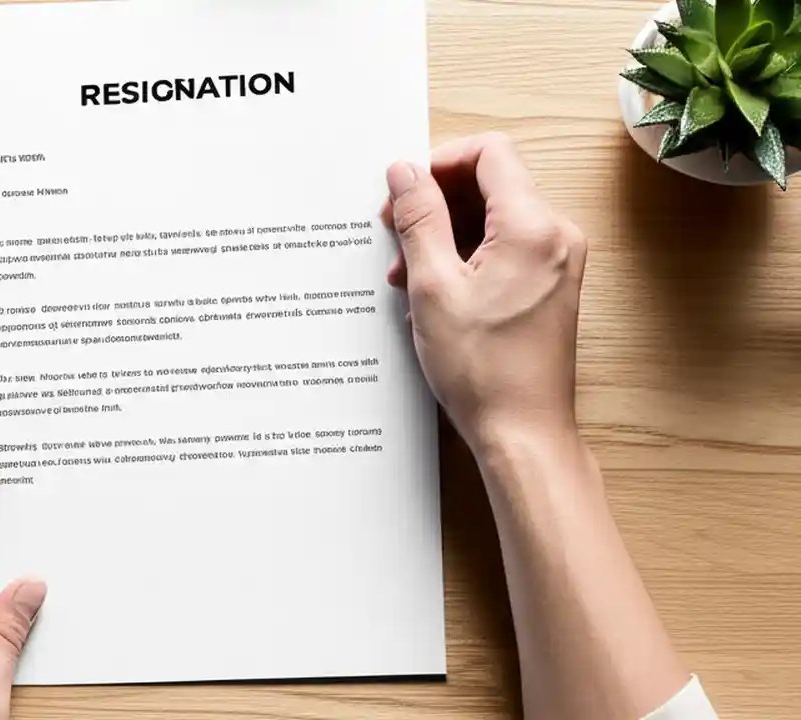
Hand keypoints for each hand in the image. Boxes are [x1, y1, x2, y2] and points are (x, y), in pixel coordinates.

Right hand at [382, 133, 586, 451]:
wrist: (522, 431)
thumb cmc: (483, 370)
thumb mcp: (433, 286)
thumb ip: (418, 219)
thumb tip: (404, 171)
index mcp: (532, 227)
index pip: (490, 153)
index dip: (440, 162)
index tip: (405, 191)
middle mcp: (555, 236)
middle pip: (491, 183)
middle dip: (436, 202)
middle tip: (394, 234)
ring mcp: (556, 261)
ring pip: (493, 217)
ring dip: (445, 233)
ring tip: (406, 273)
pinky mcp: (548, 285)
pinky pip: (504, 247)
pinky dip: (465, 256)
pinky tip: (432, 290)